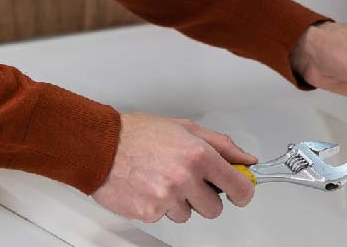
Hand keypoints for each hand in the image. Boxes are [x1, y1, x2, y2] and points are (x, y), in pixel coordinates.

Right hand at [90, 112, 256, 222]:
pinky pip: (165, 217)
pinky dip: (158, 206)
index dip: (242, 192)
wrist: (100, 146)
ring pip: (188, 215)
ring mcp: (167, 197)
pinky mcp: (150, 212)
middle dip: (205, 198)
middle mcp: (185, 177)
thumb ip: (221, 145)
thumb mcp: (184, 128)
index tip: (238, 192)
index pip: (238, 186)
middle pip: (215, 209)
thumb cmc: (137, 134)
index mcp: (198, 155)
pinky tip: (147, 186)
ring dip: (179, 202)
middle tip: (188, 182)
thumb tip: (246, 160)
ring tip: (161, 180)